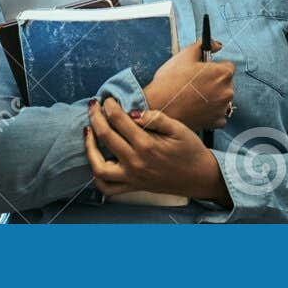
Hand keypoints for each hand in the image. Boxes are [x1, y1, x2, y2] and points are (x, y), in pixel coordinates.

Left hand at [84, 97, 229, 203]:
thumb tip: (134, 112)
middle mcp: (136, 163)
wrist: (199, 176)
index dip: (110, 106)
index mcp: (147, 145)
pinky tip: (96, 159)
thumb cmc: (190, 150)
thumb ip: (156, 118)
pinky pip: (107, 188)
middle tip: (94, 106)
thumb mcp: (178, 128)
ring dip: (89, 148)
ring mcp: (133, 178)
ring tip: (88, 131)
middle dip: (96, 117)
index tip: (107, 99)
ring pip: (99, 167)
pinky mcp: (133, 187)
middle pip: (106, 137)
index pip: (120, 120)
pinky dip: (97, 175)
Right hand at [141, 39, 233, 130]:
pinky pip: (218, 114)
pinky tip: (196, 108)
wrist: (159, 106)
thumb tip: (217, 45)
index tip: (203, 71)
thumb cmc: (171, 80)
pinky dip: (210, 112)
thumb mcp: (185, 55)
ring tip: (194, 96)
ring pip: (222, 98)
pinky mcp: (216, 122)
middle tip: (195, 83)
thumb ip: (204, 46)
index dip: (214, 67)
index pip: (227, 66)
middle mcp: (227, 91)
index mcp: (223, 73)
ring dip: (213, 97)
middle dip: (215, 82)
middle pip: (226, 83)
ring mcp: (223, 108)